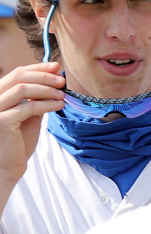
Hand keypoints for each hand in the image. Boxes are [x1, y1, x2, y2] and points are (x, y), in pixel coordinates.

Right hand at [0, 61, 64, 184]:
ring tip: (63, 94)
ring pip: (23, 89)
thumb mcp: (28, 116)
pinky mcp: (2, 121)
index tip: (55, 66)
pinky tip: (59, 105)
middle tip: (62, 80)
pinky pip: (28, 107)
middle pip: (19, 77)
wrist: (7, 166)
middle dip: (43, 75)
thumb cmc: (18, 143)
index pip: (16, 74)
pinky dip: (47, 104)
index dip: (37, 68)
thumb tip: (54, 81)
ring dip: (46, 89)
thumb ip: (35, 100)